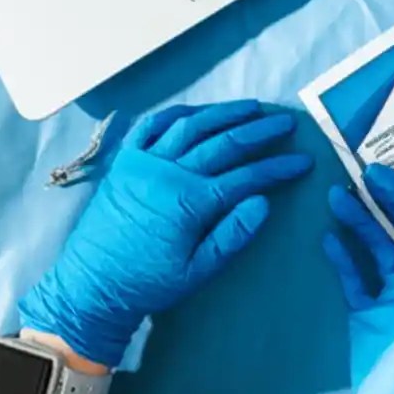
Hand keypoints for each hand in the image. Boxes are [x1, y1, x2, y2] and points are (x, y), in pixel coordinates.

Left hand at [19, 101, 312, 367]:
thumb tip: (263, 202)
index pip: (246, 177)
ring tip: (252, 107)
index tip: (303, 162)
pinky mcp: (124, 162)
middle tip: (287, 123)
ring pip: (191, 126)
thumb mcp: (197, 271)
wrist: (90, 286)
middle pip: (224, 143)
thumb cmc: (148, 283)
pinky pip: (150, 127)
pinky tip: (198, 111)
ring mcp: (143, 163)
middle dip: (260, 131)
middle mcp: (168, 173)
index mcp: (189, 202)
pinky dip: (177, 114)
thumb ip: (232, 236)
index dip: (278, 168)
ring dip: (224, 113)